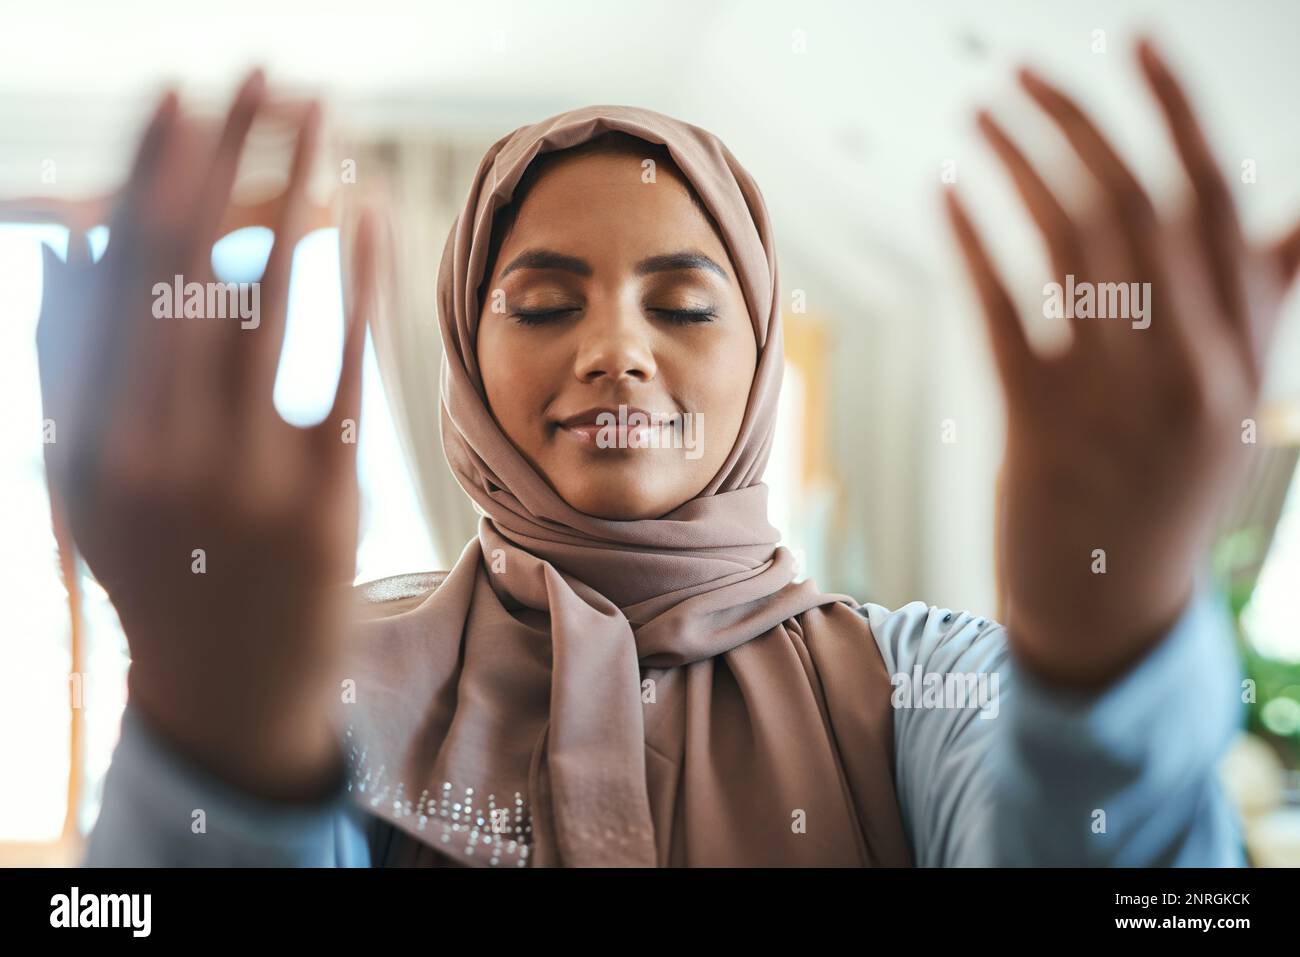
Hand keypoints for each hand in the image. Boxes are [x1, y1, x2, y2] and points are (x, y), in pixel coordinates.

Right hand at [36, 71, 377, 799]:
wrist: (229, 691)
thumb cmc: (155, 568)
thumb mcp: (82, 479)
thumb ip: (70, 365)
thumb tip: (74, 236)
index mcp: (85, 436)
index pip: (114, 275)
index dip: (151, 173)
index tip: (180, 93)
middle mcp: (155, 452)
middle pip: (191, 266)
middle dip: (229, 152)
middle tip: (264, 69)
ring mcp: (245, 480)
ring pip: (269, 302)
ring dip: (298, 192)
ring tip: (320, 115)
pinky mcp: (326, 502)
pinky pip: (343, 368)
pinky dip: (355, 282)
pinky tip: (370, 215)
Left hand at [946, 38, 1299, 688]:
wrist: (1109, 611)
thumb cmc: (1165, 488)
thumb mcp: (1233, 396)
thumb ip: (1255, 303)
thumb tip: (1291, 214)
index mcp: (1240, 346)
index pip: (1213, 198)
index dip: (1172, 110)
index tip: (1134, 40)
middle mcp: (1190, 363)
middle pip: (1135, 204)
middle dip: (1076, 122)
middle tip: (1019, 74)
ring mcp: (1116, 400)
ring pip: (1069, 247)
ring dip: (1017, 166)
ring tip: (976, 116)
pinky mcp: (1041, 430)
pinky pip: (1003, 312)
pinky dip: (972, 243)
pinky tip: (944, 194)